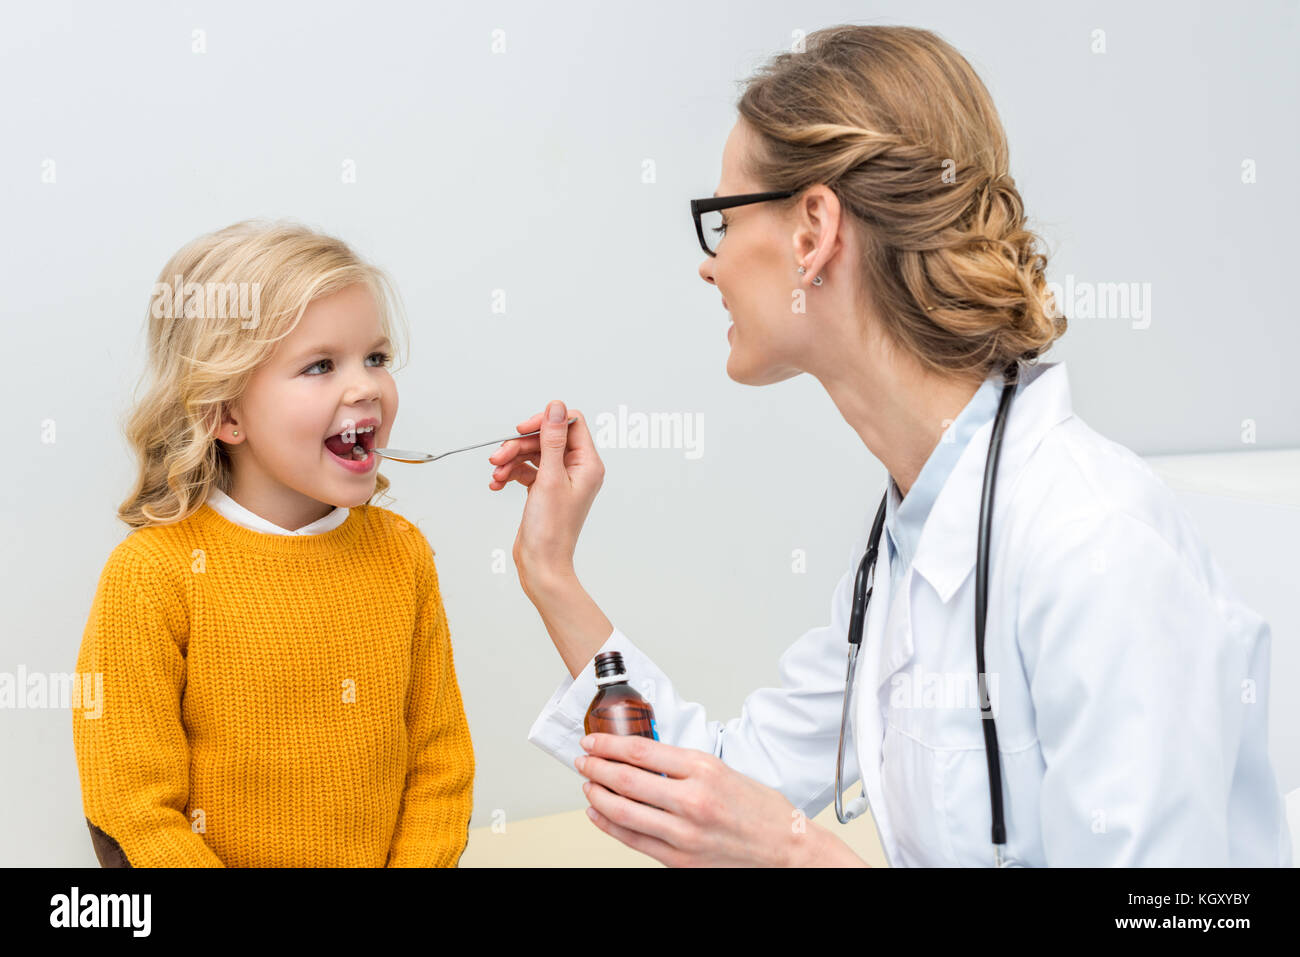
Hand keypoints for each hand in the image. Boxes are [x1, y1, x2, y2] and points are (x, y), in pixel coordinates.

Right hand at [486, 400, 604, 591]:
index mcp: (588, 464)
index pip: (570, 425)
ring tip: (495, 474)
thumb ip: (552, 440)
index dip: (544, 422)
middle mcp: (577, 470)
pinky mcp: (544, 490)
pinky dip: (511, 473)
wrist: (541, 564)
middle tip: (497, 457)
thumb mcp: (549, 478)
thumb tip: (557, 407)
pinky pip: (526, 471)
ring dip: (511, 460)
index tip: (521, 430)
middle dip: (519, 445)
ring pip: (533, 454)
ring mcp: (560, 480)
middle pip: (546, 439)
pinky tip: (496, 483)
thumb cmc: (550, 529)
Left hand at [574, 733, 865, 866]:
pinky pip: (633, 840)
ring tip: (587, 785)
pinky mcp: (680, 860)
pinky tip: (598, 814)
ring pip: (623, 811)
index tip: (594, 741)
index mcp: (704, 769)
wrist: (787, 849)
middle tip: (583, 760)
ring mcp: (684, 834)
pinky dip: (609, 825)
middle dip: (596, 767)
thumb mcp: (724, 770)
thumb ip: (684, 765)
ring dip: (597, 795)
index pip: (641, 750)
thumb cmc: (761, 809)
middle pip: (626, 779)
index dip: (609, 744)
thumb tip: (642, 757)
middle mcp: (692, 800)